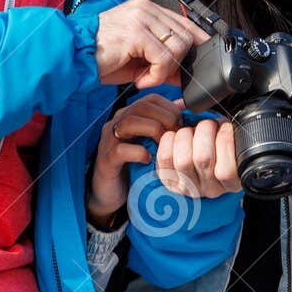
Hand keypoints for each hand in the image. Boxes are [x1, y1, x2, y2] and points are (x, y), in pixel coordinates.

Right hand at [87, 93, 183, 226]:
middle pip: (142, 106)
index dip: (171, 109)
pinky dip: (139, 153)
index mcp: (130, 115)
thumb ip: (165, 124)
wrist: (111, 192)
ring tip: (164, 147)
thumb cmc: (135, 165)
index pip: (152, 99)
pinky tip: (148, 160)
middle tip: (177, 138)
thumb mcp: (152, 142)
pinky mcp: (106, 159)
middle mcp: (117, 122)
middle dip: (166, 119)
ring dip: (153, 131)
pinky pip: (121, 149)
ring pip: (130, 121)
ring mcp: (109, 140)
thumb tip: (184, 106)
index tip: (182, 126)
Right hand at [95, 0, 209, 89]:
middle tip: (156, 76)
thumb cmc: (101, 58)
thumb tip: (187, 71)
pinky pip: (164, 58)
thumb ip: (163, 59)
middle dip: (177, 63)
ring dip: (165, 70)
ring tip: (145, 77)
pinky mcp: (136, 32)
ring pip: (179, 46)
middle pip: (186, 35)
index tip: (198, 61)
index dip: (197, 42)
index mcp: (146, 9)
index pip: (185, 22)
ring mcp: (141, 18)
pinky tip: (140, 80)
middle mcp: (145, 8)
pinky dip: (156, 75)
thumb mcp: (139, 57)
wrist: (73, 58)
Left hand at [155, 115, 241, 198]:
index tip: (226, 127)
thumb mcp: (234, 141)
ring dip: (186, 135)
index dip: (225, 142)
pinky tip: (176, 136)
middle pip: (203, 159)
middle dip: (205, 131)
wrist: (203, 158)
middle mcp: (210, 189)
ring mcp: (189, 187)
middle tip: (207, 124)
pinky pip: (165, 158)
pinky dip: (168, 140)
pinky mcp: (170, 181)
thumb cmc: (221, 145)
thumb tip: (222, 123)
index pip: (227, 171)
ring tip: (191, 130)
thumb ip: (232, 135)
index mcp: (232, 183)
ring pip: (183, 160)